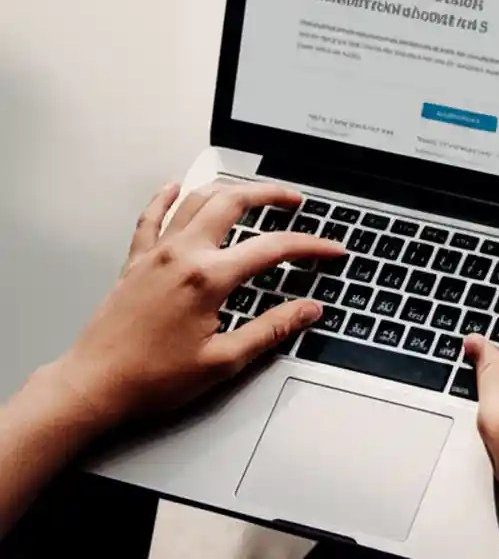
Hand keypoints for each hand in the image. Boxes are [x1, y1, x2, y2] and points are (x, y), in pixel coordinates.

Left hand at [41, 181, 344, 427]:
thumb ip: (271, 328)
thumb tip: (307, 310)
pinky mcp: (135, 262)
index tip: (330, 250)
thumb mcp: (224, 360)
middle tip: (294, 200)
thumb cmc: (151, 379)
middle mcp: (181, 256)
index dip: (310, 246)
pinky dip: (165, 197)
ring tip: (251, 192)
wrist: (94, 386)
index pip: (272, 248)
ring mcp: (155, 255)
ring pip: (196, 201)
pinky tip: (174, 187)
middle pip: (233, 203)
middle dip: (270, 195)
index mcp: (207, 279)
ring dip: (229, 189)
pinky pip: (151, 217)